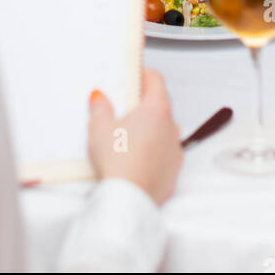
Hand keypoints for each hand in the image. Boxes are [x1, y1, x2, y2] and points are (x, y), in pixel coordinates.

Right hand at [87, 69, 182, 206]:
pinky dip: (153, 151)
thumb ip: (100, 108)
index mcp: (156, 110)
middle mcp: (171, 127)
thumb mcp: (99, 129)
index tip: (133, 74)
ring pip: (163, 130)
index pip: (156, 81)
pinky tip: (135, 157)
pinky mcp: (173, 171)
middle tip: (123, 106)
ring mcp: (174, 150)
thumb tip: (100, 98)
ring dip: (149, 128)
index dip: (143, 74)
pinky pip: (164, 153)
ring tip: (126, 136)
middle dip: (143, 104)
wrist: (128, 200)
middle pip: (160, 105)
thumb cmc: (118, 163)